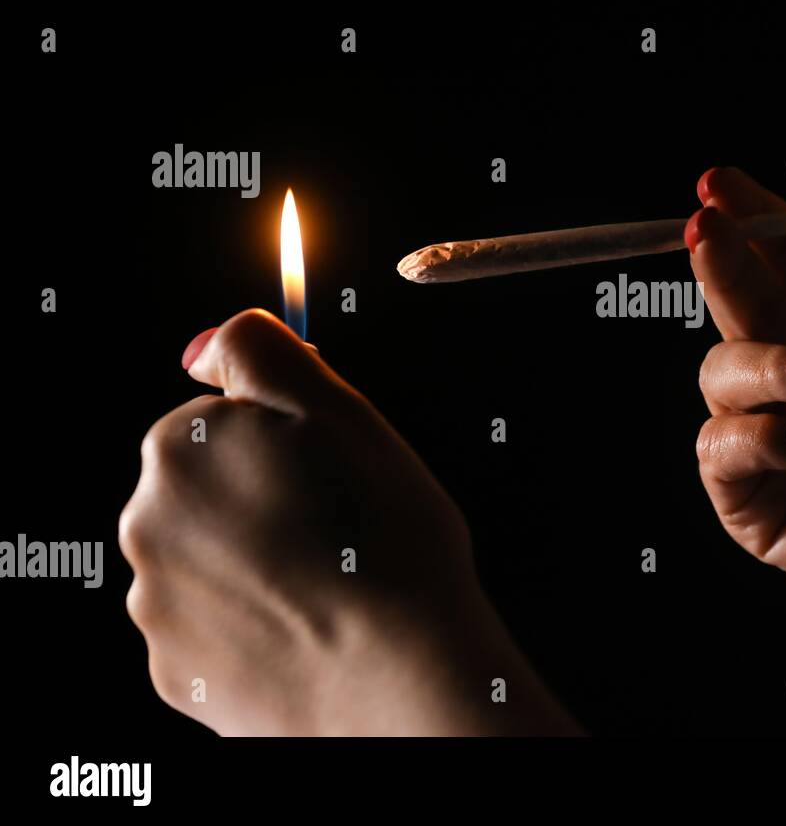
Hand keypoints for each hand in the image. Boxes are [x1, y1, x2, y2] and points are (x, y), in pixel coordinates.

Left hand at [120, 309, 578, 735]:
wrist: (396, 679)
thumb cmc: (382, 540)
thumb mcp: (339, 410)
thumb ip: (260, 352)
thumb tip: (202, 349)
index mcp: (180, 448)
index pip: (222, 420)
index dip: (285, 441)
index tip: (330, 473)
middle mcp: (146, 525)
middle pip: (210, 492)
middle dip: (264, 502)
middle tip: (338, 530)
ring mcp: (158, 608)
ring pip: (213, 563)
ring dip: (259, 565)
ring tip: (332, 586)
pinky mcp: (178, 675)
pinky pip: (216, 631)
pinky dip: (256, 628)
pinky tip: (309, 632)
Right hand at [688, 141, 785, 733]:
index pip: (781, 253)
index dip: (748, 213)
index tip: (718, 179)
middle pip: (737, 301)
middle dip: (719, 261)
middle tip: (707, 227)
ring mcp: (778, 436)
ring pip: (719, 372)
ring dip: (769, 365)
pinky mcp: (761, 500)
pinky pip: (722, 449)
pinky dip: (767, 438)